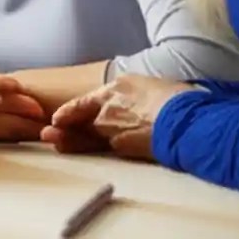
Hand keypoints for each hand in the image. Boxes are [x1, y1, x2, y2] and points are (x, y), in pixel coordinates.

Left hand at [43, 74, 195, 159]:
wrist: (190, 120)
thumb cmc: (181, 102)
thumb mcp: (153, 88)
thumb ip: (135, 97)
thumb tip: (136, 106)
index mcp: (119, 86)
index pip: (87, 101)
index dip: (70, 111)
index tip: (57, 119)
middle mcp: (110, 104)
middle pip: (84, 120)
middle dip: (66, 128)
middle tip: (48, 135)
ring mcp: (112, 125)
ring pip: (90, 136)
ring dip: (73, 141)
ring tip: (56, 143)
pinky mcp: (120, 145)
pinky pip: (105, 149)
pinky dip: (95, 151)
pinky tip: (86, 153)